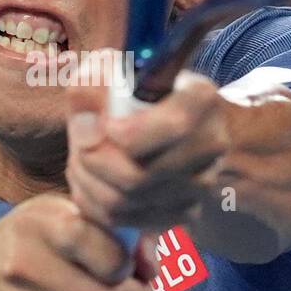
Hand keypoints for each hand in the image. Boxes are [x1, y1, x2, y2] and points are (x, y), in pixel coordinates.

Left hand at [65, 55, 229, 232]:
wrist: (161, 117)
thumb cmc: (133, 87)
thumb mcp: (112, 70)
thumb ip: (92, 85)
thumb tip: (83, 117)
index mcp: (201, 99)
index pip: (174, 126)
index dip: (128, 133)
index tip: (105, 126)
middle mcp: (211, 144)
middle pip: (139, 176)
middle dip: (92, 162)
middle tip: (79, 144)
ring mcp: (200, 184)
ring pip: (125, 202)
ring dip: (88, 182)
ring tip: (80, 158)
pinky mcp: (183, 211)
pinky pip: (125, 220)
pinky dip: (95, 204)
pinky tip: (91, 179)